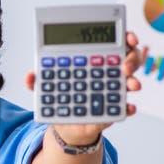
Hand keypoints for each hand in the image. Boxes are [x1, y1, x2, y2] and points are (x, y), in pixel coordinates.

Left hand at [25, 31, 142, 144]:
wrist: (66, 125)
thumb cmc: (61, 98)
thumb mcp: (47, 88)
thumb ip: (38, 81)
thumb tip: (30, 76)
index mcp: (95, 62)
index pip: (114, 45)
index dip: (126, 38)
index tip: (129, 38)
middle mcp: (109, 74)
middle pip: (129, 60)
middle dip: (133, 59)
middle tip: (125, 65)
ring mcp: (113, 92)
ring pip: (131, 81)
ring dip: (133, 81)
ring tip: (131, 85)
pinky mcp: (113, 110)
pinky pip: (124, 108)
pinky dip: (128, 108)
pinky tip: (129, 108)